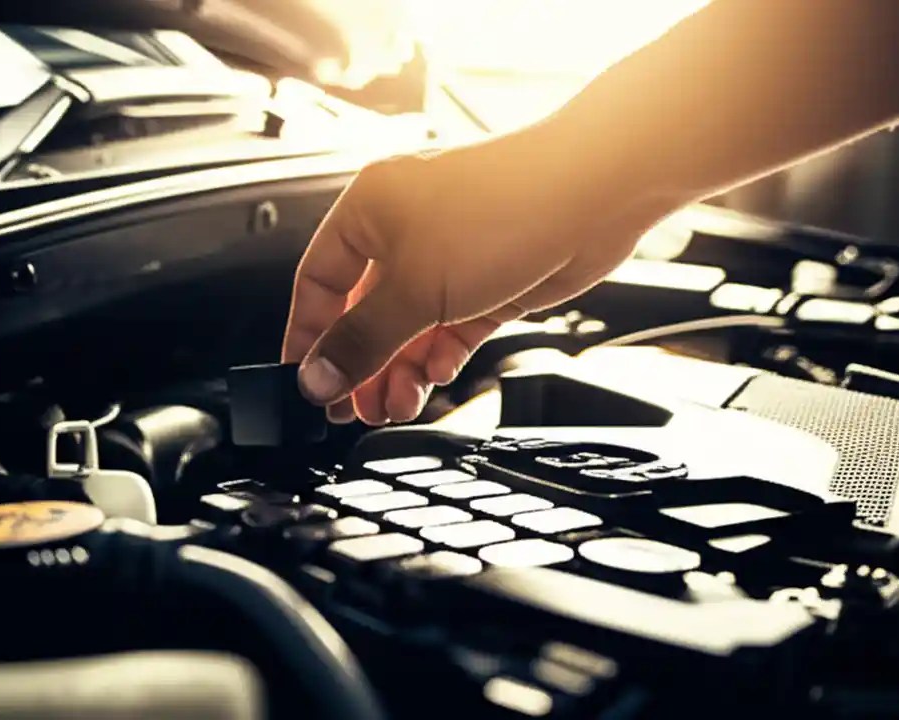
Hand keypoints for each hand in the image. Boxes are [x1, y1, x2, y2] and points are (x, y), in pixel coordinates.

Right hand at [281, 124, 667, 424]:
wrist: (592, 194)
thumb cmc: (502, 209)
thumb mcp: (413, 289)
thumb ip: (362, 341)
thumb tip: (317, 377)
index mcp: (368, 210)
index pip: (318, 280)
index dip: (308, 335)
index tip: (306, 381)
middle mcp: (404, 228)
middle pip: (364, 311)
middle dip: (361, 364)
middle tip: (354, 409)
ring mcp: (449, 255)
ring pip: (409, 326)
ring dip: (400, 369)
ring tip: (397, 405)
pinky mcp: (490, 279)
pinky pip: (450, 328)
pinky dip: (440, 355)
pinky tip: (436, 375)